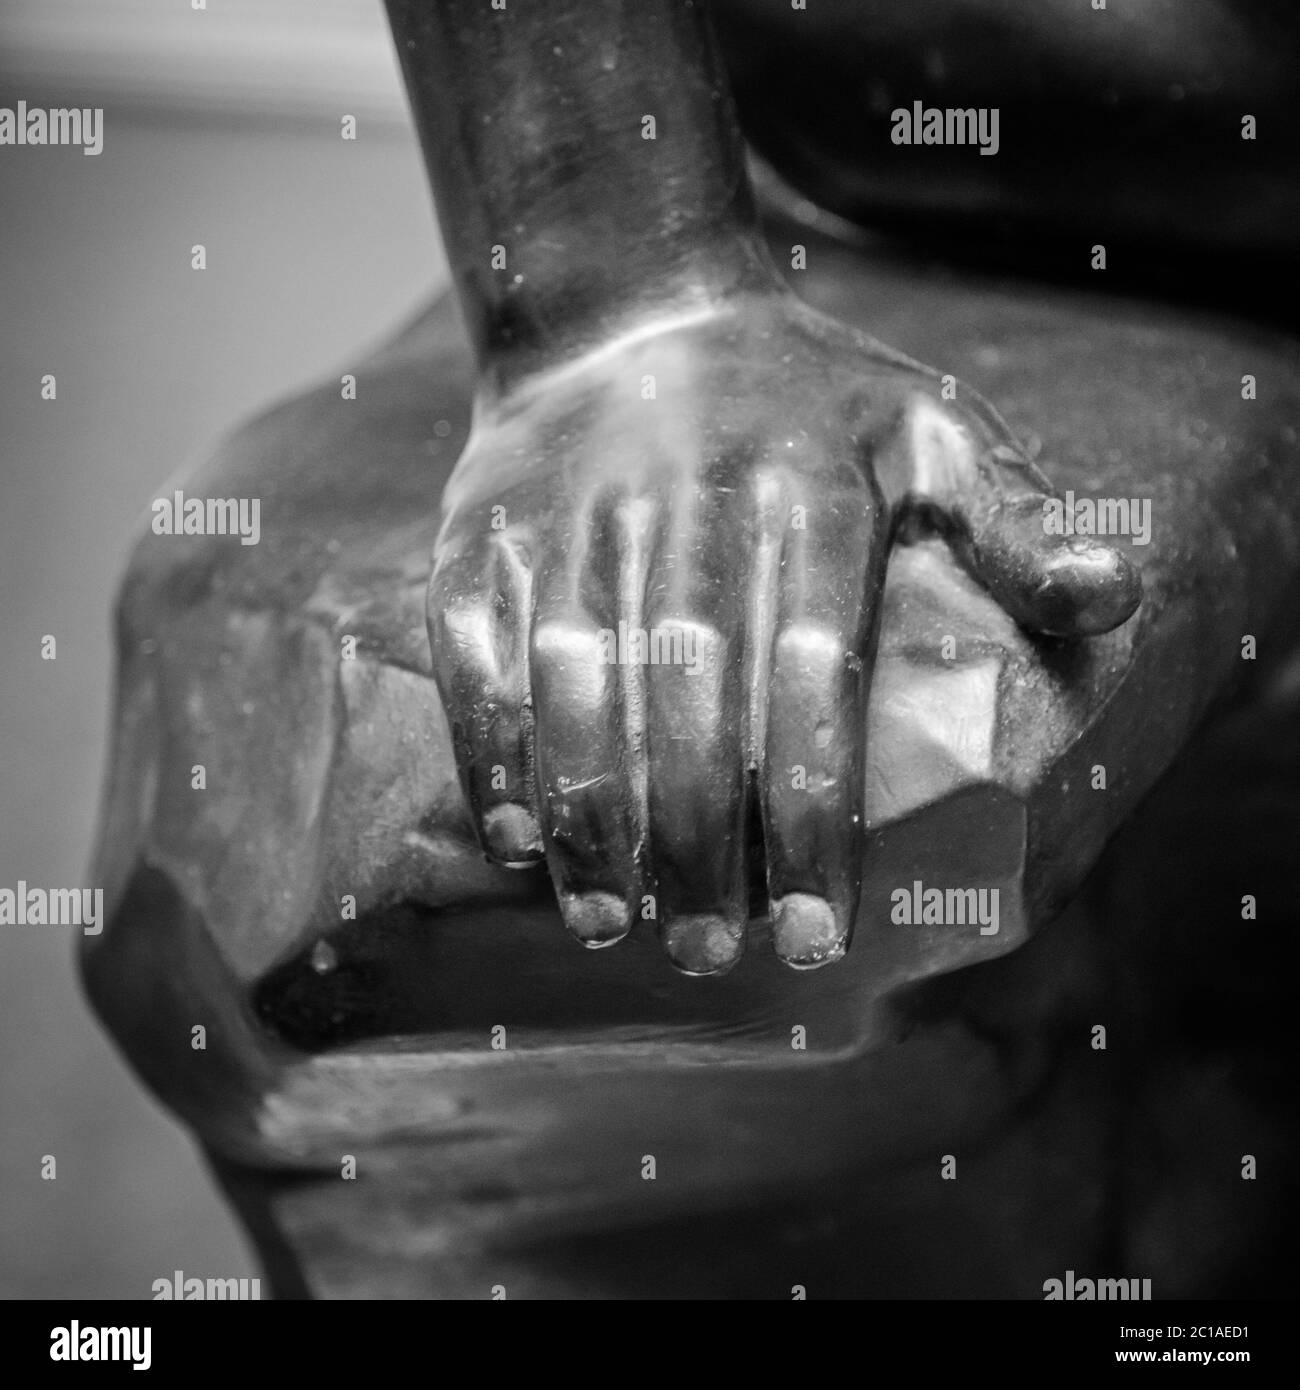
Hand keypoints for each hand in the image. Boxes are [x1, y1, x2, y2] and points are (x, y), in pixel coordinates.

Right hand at [428, 288, 1139, 974]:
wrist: (628, 309)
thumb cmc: (799, 394)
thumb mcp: (929, 426)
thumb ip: (1018, 517)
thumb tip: (1117, 601)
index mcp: (806, 488)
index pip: (814, 675)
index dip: (814, 813)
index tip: (820, 932)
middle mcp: (682, 500)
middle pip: (691, 701)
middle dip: (701, 844)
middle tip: (713, 951)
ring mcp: (571, 513)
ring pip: (576, 685)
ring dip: (590, 816)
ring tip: (611, 922)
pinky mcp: (482, 529)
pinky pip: (476, 648)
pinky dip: (491, 747)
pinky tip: (517, 839)